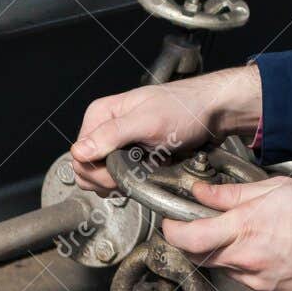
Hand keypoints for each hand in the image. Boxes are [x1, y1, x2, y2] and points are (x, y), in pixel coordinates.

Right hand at [70, 65, 261, 192]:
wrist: (212, 113)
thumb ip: (112, 135)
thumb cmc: (185, 108)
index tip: (122, 171)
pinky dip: (131, 181)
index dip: (98, 171)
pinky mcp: (134, 156)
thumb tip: (80, 152)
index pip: (79, 156)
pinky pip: (121, 178)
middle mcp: (106, 129)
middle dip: (109, 179)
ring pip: (103, 177)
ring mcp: (119, 144)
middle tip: (137, 171)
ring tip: (144, 171)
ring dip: (121, 182)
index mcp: (101, 115)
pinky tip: (148, 173)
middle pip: (88, 170)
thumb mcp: (148, 120)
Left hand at [159, 176, 291, 290]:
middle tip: (216, 225)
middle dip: (202, 241)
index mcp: (243, 228)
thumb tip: (203, 193)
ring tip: (260, 236)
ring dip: (233, 253)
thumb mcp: (278, 189)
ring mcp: (258, 282)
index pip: (188, 237)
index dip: (172, 230)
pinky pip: (252, 282)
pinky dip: (255, 268)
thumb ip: (234, 194)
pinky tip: (276, 253)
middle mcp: (245, 259)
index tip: (172, 223)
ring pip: (229, 268)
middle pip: (202, 255)